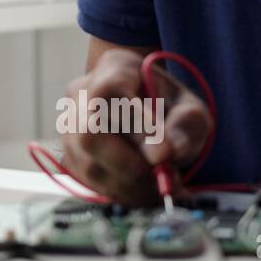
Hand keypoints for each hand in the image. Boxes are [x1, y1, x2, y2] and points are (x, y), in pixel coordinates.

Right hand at [59, 49, 212, 204]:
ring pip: (88, 164)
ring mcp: (69, 124)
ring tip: (160, 188)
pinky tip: (144, 191)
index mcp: (115, 67)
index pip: (110, 93)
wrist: (147, 109)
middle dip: (130, 166)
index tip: (164, 156)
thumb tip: (162, 155)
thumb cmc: (170, 107)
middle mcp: (81, 92)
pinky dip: (120, 193)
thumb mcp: (191, 109)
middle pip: (89, 134)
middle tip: (164, 180)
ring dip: (129, 186)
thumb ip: (183, 127)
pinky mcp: (69, 154)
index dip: (133, 127)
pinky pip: (88, 182)